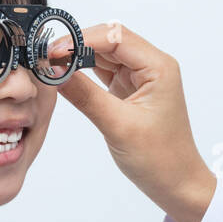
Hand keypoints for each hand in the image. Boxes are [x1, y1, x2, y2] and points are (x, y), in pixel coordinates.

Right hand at [55, 23, 215, 221]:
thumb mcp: (118, 125)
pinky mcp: (130, 92)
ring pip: (104, 55)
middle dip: (77, 46)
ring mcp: (141, 79)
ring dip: (78, 58)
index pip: (115, 37)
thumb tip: (54, 70)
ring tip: (50, 67)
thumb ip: (85, 95)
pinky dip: (84, 73)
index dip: (82, 39)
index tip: (52, 52)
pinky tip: (66, 77)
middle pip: (108, 41)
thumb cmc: (160, 159)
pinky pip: (103, 72)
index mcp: (158, 68)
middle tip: (45, 59)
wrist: (177, 185)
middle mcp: (152, 67)